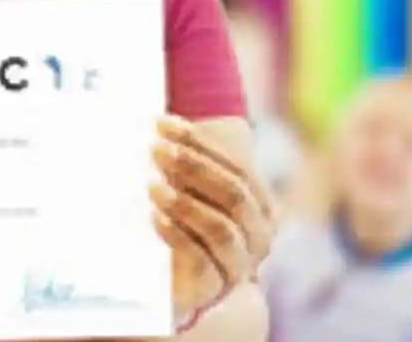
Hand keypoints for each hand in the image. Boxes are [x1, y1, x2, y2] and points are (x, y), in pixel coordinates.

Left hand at [149, 116, 273, 318]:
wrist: (171, 288)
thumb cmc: (181, 227)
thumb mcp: (188, 191)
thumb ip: (185, 165)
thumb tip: (159, 125)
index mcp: (259, 206)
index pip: (236, 167)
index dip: (200, 143)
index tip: (162, 123)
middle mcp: (258, 235)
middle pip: (233, 194)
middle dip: (193, 167)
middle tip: (155, 150)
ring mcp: (238, 264)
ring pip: (221, 228)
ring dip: (186, 203)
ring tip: (152, 186)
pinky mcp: (213, 286)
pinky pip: (200, 259)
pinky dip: (177, 234)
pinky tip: (155, 218)